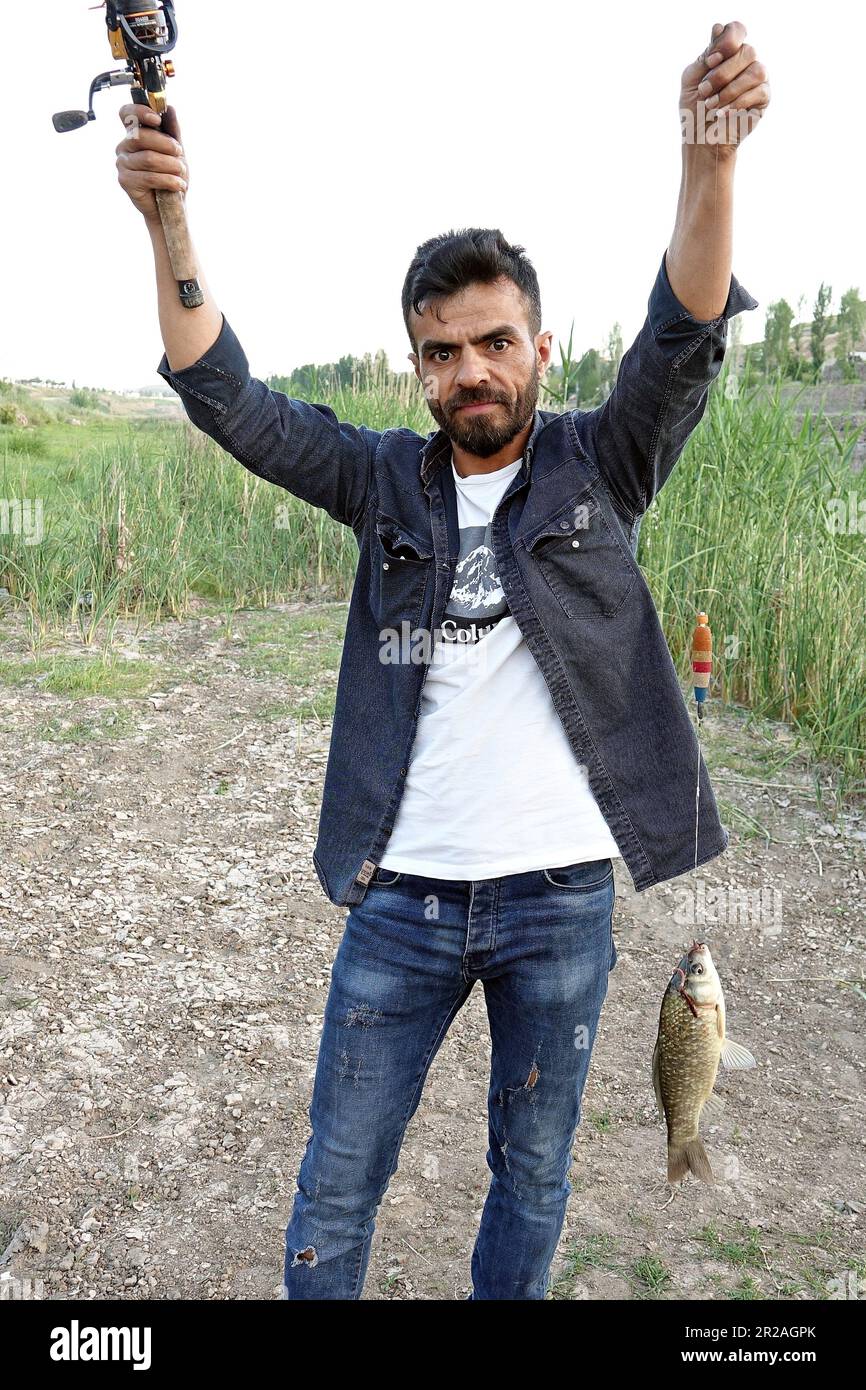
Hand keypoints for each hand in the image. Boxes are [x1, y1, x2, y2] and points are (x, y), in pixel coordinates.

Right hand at [115, 103, 187, 220]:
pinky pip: (149, 177)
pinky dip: (169, 180)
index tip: (157, 119)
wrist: (170, 206)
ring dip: (172, 165)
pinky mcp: (125, 181)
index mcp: (134, 134)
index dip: (139, 112)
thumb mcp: (176, 151)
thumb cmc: (171, 176)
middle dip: (166, 144)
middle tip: (179, 154)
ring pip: (148, 158)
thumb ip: (172, 131)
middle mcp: (124, 147)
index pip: (126, 113)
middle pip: (140, 136)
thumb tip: (170, 109)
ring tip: (181, 173)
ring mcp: (122, 164)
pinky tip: (179, 185)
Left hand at [680, 20, 769, 153]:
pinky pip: (758, 91)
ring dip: (730, 90)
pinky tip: (722, 114)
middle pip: (746, 51)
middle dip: (722, 74)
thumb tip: (718, 27)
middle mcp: (745, 61)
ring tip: (712, 106)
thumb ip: (704, 57)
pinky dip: (737, 103)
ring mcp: (757, 78)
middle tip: (705, 92)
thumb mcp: (692, 81)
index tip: (709, 62)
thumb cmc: (694, 110)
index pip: (736, 30)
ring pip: (756, 70)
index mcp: (727, 53)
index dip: (726, 42)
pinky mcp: (763, 97)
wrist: (701, 141)